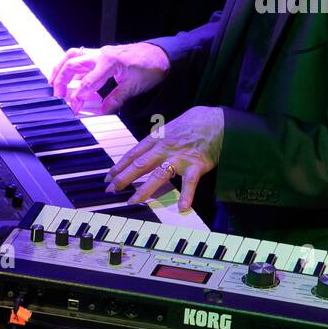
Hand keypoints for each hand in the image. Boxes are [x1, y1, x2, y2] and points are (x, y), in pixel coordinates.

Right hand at [49, 42, 168, 114]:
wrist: (162, 55)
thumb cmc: (151, 67)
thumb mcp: (134, 87)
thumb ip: (116, 99)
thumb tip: (102, 111)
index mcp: (109, 62)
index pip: (87, 82)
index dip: (78, 97)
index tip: (74, 108)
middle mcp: (101, 54)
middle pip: (73, 65)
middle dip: (62, 80)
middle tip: (58, 96)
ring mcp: (101, 52)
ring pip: (73, 56)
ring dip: (61, 68)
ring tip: (54, 83)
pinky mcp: (102, 55)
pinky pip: (81, 57)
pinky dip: (70, 66)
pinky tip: (68, 76)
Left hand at [106, 106, 224, 210]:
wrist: (219, 120)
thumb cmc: (197, 120)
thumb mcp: (172, 124)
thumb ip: (160, 137)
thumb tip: (149, 146)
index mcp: (159, 137)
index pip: (134, 153)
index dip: (119, 166)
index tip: (109, 176)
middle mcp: (166, 148)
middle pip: (140, 164)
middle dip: (123, 178)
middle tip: (111, 190)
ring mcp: (180, 157)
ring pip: (158, 175)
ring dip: (144, 189)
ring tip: (133, 201)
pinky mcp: (196, 165)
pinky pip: (190, 182)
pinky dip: (186, 195)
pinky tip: (182, 208)